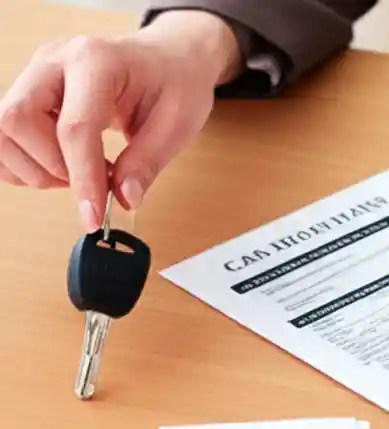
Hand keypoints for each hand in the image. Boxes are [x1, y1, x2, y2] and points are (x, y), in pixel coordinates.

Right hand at [0, 11, 241, 230]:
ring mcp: (36, 74)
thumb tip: (124, 199)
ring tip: (83, 174)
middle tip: (94, 184)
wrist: (167, 59)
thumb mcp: (177, 124)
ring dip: (36, 168)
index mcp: (97, 61)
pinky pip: (4, 137)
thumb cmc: (174, 83)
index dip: (82, 178)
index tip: (94, 216)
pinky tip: (64, 166)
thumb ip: (147, 162)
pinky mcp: (28, 92)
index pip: (75, 127)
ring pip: (2, 131)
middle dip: (52, 167)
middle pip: (17, 120)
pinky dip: (26, 164)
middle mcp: (55, 61)